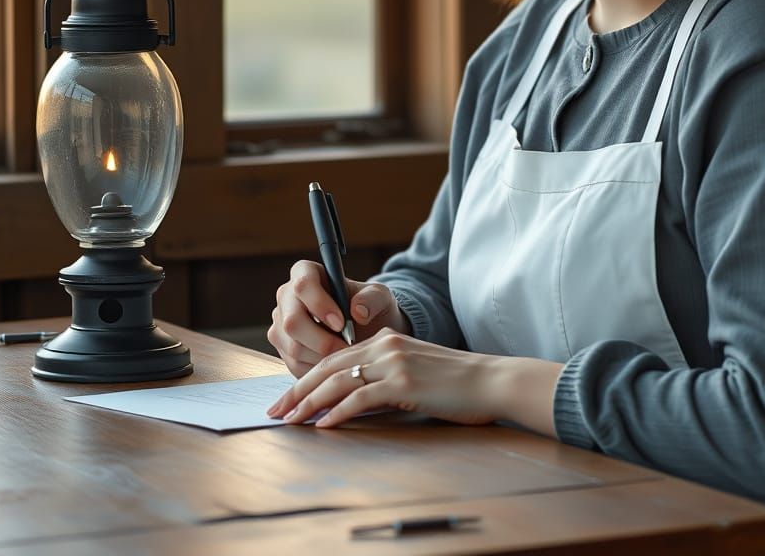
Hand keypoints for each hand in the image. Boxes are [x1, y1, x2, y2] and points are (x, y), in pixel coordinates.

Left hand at [266, 328, 505, 427]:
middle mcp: (385, 345)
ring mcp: (393, 362)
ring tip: (291, 420)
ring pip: (338, 380)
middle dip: (297, 390)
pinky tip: (324, 426)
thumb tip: (351, 404)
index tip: (287, 398)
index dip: (307, 377)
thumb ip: (383, 380)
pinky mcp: (402, 382)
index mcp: (385, 339)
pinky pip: (360, 397)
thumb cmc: (454, 383)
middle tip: (276, 410)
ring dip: (310, 402)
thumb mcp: (413, 372)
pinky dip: (337, 412)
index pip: (335, 357)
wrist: (488, 380)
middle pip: (328, 366)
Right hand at [267, 260, 409, 376]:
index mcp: (306, 273)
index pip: (303, 284)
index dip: (320, 304)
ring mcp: (281, 324)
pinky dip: (317, 368)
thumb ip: (372, 298)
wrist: (366, 329)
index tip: (341, 322)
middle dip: (321, 340)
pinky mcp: (283, 349)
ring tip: (345, 354)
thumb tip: (357, 311)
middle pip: (292, 321)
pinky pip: (294, 364)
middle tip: (346, 347)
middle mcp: (286, 297)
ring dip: (322, 357)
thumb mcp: (380, 297)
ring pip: (293, 347)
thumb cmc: (369, 307)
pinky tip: (335, 363)